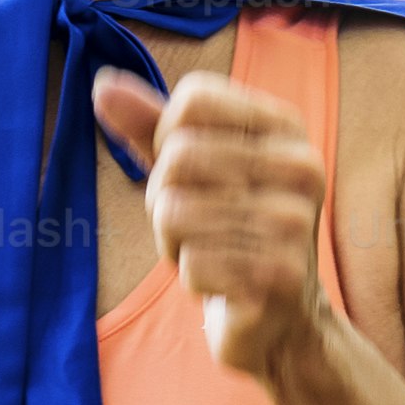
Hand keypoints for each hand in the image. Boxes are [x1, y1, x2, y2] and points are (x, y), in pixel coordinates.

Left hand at [115, 67, 335, 386]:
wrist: (282, 319)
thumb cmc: (230, 231)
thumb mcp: (194, 171)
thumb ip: (151, 127)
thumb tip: (102, 85)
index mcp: (287, 129)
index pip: (192, 100)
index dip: (168, 139)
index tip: (192, 174)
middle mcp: (302, 168)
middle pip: (179, 156)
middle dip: (164, 198)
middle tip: (197, 226)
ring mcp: (295, 223)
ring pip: (175, 213)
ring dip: (174, 243)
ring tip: (210, 254)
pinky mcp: (279, 276)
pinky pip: (191, 264)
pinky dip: (191, 278)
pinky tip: (221, 284)